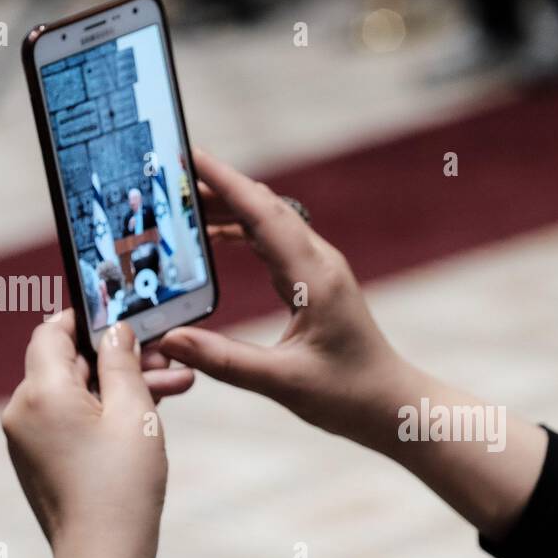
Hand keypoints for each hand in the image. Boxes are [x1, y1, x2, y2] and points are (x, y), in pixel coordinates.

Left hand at [2, 313, 192, 557]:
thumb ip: (123, 362)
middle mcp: (22, 411)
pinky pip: (70, 421)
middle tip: (167, 358)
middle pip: (68, 364)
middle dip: (118, 358)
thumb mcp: (135, 413)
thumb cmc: (123, 486)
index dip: (88, 318)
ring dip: (118, 387)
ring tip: (174, 389)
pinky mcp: (39, 462)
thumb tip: (116, 330)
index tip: (126, 316)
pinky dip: (104, 413)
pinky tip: (147, 418)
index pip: (52, 331)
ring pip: (74, 394)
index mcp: (41, 392)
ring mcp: (27, 439)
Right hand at [157, 150, 416, 452]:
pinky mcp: (316, 282)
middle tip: (168, 174)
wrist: (390, 404)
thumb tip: (170, 340)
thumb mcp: (282, 383)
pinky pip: (274, 242)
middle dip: (216, 186)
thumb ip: (225, 361)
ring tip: (180, 204)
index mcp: (314, 278)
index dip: (223, 181)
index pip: (262, 214)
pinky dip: (241, 231)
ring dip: (227, 208)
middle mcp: (319, 263)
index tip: (186, 153)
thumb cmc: (347, 395)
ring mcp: (320, 269)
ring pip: (268, 221)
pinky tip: (213, 238)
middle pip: (263, 207)